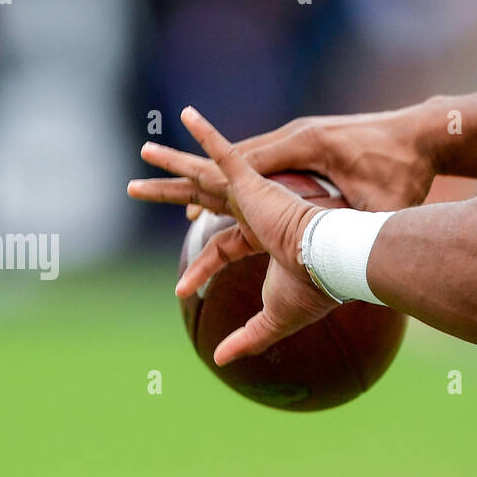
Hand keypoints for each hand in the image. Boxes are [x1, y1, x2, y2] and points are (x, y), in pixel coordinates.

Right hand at [127, 108, 437, 215]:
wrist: (424, 135)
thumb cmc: (408, 171)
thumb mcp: (384, 205)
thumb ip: (365, 231)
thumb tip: (353, 263)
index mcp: (306, 147)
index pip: (247, 166)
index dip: (216, 189)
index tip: (190, 212)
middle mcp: (295, 136)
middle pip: (228, 159)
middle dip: (185, 173)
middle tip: (140, 179)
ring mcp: (299, 135)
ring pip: (239, 157)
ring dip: (204, 173)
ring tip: (167, 184)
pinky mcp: (309, 138)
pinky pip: (262, 155)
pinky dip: (235, 166)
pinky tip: (216, 173)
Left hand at [132, 106, 336, 364]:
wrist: (336, 262)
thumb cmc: (318, 288)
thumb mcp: (276, 318)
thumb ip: (249, 336)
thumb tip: (220, 361)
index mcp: (269, 237)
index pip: (225, 248)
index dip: (203, 268)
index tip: (182, 291)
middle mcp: (259, 211)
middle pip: (205, 202)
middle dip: (172, 197)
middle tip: (139, 189)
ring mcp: (256, 194)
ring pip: (204, 174)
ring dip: (172, 163)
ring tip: (144, 152)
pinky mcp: (255, 183)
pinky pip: (225, 153)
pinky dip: (206, 134)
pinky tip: (187, 115)